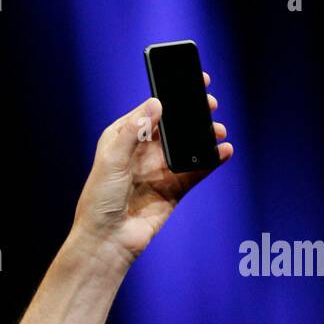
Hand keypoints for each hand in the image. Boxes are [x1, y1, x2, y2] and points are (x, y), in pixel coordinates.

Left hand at [71, 72, 232, 267]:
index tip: (191, 82)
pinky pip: (197, 171)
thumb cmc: (99, 201)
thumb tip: (156, 103)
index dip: (170, 97)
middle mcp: (142, 152)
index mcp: (123, 139)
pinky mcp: (173, 190)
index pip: (150, 111)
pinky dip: (212, 160)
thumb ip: (133, 131)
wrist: (107, 241)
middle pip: (173, 127)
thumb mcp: (111, 160)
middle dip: (192, 114)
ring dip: (204, 137)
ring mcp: (159, 171)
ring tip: (218, 131)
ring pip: (187, 147)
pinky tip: (224, 152)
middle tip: (209, 104)